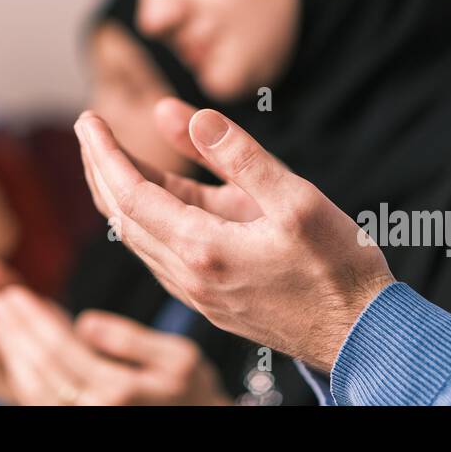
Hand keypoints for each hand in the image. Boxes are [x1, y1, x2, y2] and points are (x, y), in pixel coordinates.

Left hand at [0, 286, 228, 405]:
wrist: (206, 426)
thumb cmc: (195, 390)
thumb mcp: (178, 356)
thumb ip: (129, 339)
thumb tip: (83, 321)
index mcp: (119, 392)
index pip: (60, 348)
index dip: (32, 319)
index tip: (11, 293)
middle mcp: (95, 414)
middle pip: (41, 368)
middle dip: (14, 332)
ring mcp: (85, 424)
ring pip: (34, 389)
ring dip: (11, 354)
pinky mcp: (81, 425)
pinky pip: (41, 403)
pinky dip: (21, 376)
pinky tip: (14, 353)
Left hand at [74, 103, 394, 373]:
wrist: (362, 335)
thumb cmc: (338, 267)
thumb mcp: (295, 198)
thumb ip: (237, 155)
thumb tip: (187, 116)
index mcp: (204, 249)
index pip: (130, 195)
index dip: (104, 153)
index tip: (88, 118)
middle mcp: (189, 277)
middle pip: (123, 217)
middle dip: (100, 168)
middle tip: (88, 126)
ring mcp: (197, 293)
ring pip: (138, 238)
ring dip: (117, 193)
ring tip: (109, 153)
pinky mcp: (210, 300)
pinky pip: (160, 253)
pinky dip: (143, 218)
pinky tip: (151, 196)